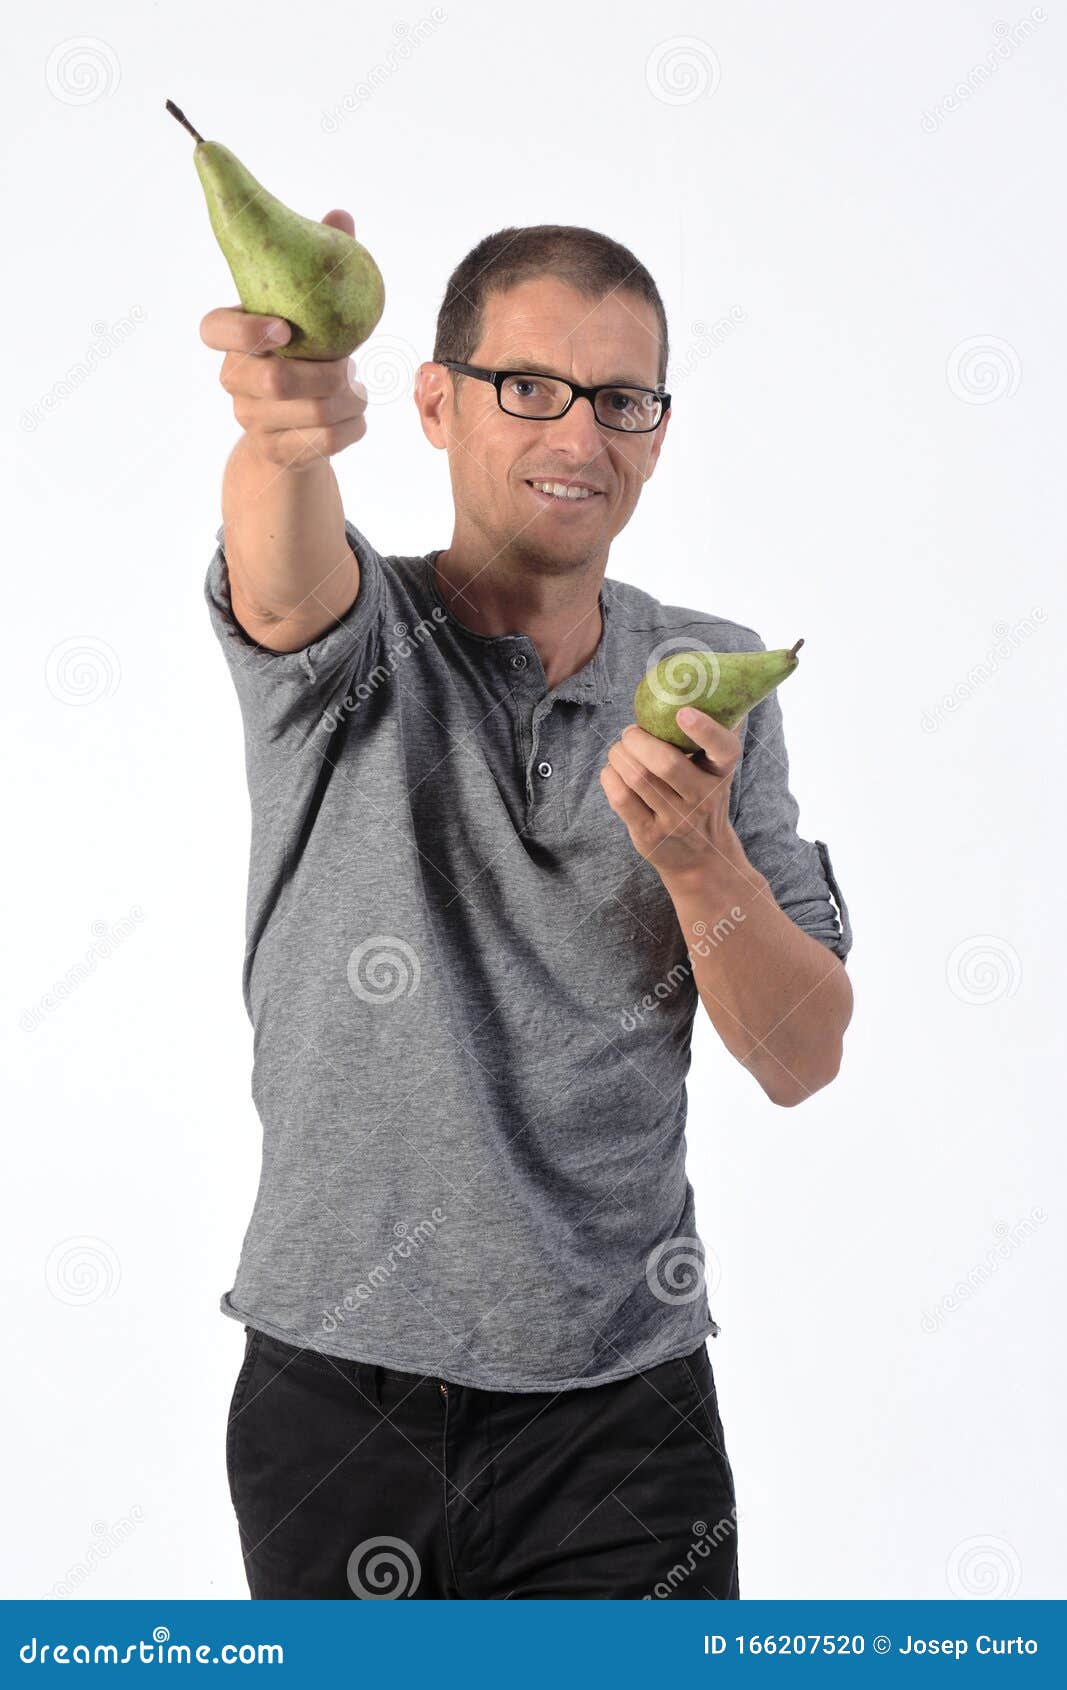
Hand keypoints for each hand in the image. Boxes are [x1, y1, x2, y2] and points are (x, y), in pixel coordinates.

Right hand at [199, 209, 367, 471]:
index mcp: (234, 339)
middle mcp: (234, 380)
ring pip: (313, 413)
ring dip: (351, 400)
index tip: (283, 330)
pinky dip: (353, 427)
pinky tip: (356, 416)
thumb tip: (341, 216)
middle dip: (325, 375)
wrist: (296, 430)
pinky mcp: (278, 452)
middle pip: (275, 382)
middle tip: (349, 367)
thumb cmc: (307, 356)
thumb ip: (320, 266)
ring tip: (359, 390)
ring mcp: (252, 419)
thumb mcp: (313, 313)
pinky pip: (327, 442)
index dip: (244, 330)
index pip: (213, 329)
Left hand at [600, 707, 744, 887]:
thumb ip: (714, 736)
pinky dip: (609, 776)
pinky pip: (621, 798)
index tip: (683, 713)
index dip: (705, 730)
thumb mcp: (717, 773)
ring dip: (619, 755)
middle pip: (664, 764)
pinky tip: (612, 771)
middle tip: (631, 733)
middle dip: (637, 740)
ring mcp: (676, 821)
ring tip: (619, 749)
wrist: (701, 859)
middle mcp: (703, 799)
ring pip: (638, 778)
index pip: (724, 749)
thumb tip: (708, 688)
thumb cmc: (703, 801)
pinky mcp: (650, 835)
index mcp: (722, 774)